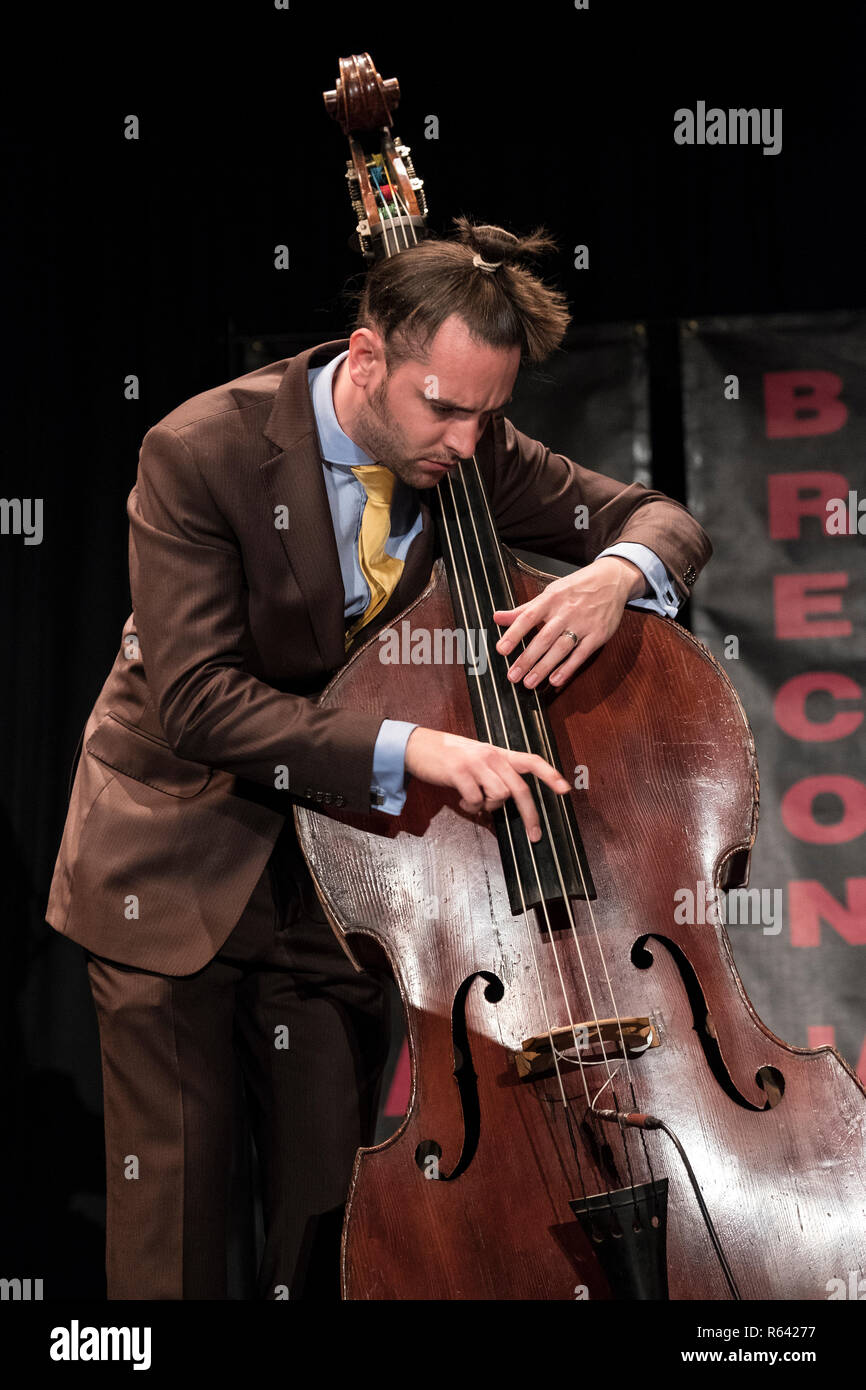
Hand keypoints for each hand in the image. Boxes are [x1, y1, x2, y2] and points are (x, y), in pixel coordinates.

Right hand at [404, 727, 570, 842]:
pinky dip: (470, 806)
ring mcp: (475, 764)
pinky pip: (475, 800)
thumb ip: (495, 774)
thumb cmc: (448, 756)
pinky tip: (460, 798)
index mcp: (498, 753)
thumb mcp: (476, 759)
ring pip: (499, 796)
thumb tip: (507, 800)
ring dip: (488, 807)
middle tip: (535, 835)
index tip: (565, 790)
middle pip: (520, 788)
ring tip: (474, 801)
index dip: (550, 774)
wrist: (418, 745)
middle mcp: (490, 756)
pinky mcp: (459, 773)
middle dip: (531, 816)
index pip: (531, 760)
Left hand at [493, 556, 643, 689]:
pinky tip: (555, 680)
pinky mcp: (598, 635)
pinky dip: (568, 668)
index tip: (501, 649)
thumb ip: (523, 609)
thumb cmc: (577, 588)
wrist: (612, 579)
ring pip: (561, 649)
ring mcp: (583, 624)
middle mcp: (566, 612)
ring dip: (544, 667)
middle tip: (512, 675)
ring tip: (529, 683)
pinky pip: (581, 655)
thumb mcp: (549, 593)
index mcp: (551, 599)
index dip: (513, 634)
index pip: (528, 617)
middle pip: (543, 638)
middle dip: (527, 658)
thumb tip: (497, 617)